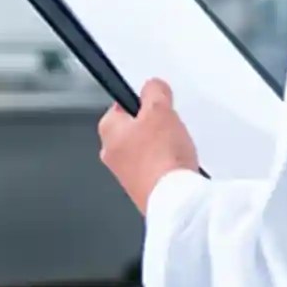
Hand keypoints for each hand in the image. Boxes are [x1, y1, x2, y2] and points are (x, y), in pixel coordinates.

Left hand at [98, 78, 199, 213]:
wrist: (174, 199)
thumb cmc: (160, 158)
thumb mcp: (159, 109)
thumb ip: (154, 91)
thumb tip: (152, 87)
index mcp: (108, 130)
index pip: (123, 104)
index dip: (144, 100)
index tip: (158, 101)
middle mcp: (111, 153)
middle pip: (137, 127)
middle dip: (156, 124)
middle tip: (170, 125)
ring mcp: (126, 173)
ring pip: (147, 148)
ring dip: (163, 145)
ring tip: (176, 147)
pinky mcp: (143, 188)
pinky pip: (156, 167)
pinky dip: (167, 164)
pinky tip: (178, 165)